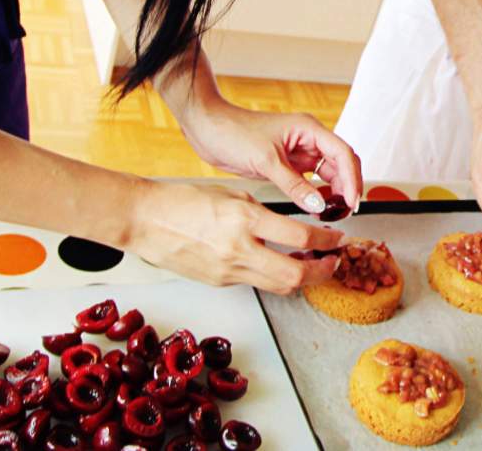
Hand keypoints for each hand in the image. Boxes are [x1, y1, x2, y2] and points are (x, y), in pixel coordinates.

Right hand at [126, 181, 343, 293]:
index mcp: (245, 220)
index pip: (301, 236)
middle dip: (323, 271)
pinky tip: (278, 264)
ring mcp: (228, 271)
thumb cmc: (184, 201)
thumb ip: (264, 214)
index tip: (337, 238)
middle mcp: (238, 249)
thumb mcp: (234, 196)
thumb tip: (292, 230)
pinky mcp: (219, 282)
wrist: (144, 219)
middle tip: (334, 261)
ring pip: (279, 285)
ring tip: (313, 265)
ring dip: (302, 279)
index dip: (327, 240)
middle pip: (296, 274)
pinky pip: (255, 282)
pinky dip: (273, 276)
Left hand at [179, 100, 361, 213]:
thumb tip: (318, 205)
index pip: (343, 153)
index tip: (352, 200)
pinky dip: (318, 194)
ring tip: (336, 212)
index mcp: (309, 129)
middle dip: (349, 185)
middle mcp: (308, 139)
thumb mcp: (266, 161)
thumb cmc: (233, 132)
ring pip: (329, 173)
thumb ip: (294, 185)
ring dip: (336, 191)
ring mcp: (299, 152)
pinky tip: (318, 207)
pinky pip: (312, 181)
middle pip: (342, 163)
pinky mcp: (288, 164)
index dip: (352, 178)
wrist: (206, 129)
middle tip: (348, 210)